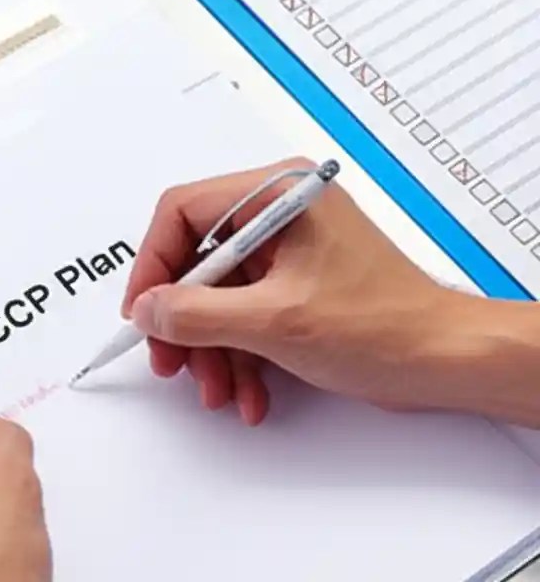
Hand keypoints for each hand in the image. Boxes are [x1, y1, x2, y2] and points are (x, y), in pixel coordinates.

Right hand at [121, 157, 469, 424]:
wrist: (444, 360)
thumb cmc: (385, 324)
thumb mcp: (273, 322)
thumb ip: (196, 314)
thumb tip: (148, 310)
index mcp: (278, 195)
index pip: (183, 212)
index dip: (153, 264)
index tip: (142, 309)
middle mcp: (280, 213)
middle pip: (196, 260)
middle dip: (183, 320)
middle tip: (171, 359)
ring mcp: (288, 249)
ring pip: (217, 295)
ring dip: (211, 348)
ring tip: (218, 387)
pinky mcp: (294, 284)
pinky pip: (243, 313)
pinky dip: (239, 353)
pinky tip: (248, 391)